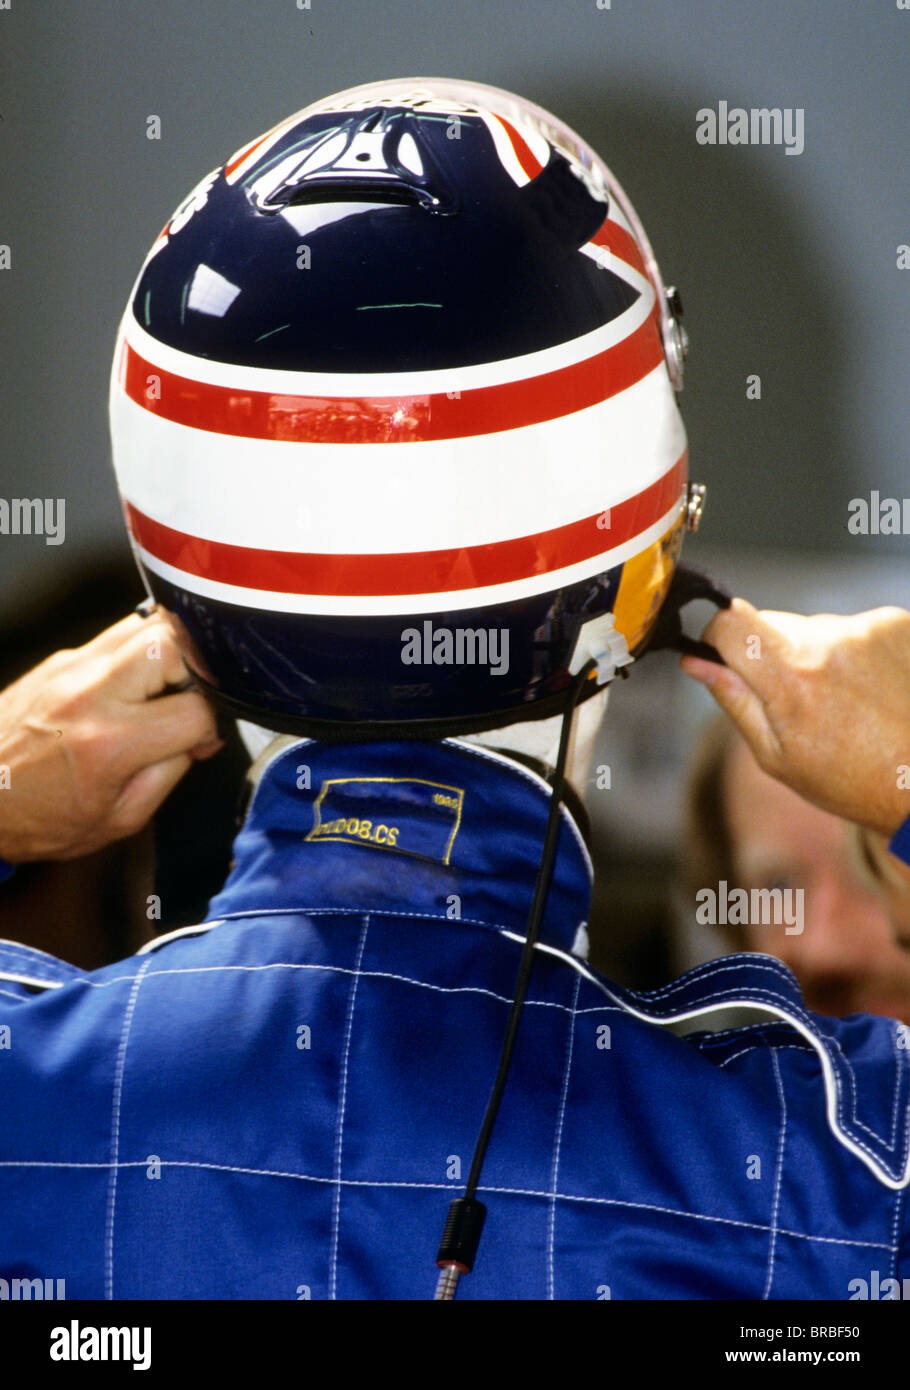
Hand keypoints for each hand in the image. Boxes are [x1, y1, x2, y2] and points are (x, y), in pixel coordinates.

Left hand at [0, 613, 221, 861]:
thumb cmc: (38, 818)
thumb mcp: (120, 819)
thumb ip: (171, 773)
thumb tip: (200, 737)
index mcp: (108, 745)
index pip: (194, 710)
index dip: (211, 727)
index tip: (201, 739)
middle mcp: (88, 695)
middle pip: (173, 642)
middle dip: (198, 671)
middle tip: (190, 701)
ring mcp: (71, 669)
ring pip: (147, 624)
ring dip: (170, 653)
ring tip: (165, 688)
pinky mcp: (60, 659)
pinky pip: (117, 637)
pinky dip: (138, 655)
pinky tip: (133, 688)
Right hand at [680, 598, 909, 836]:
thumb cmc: (854, 781)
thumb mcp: (778, 756)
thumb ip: (734, 700)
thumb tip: (695, 663)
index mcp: (791, 678)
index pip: (729, 621)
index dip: (717, 636)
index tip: (724, 657)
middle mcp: (829, 642)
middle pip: (771, 623)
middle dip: (770, 654)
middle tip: (796, 701)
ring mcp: (868, 628)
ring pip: (813, 627)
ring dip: (815, 655)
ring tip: (843, 703)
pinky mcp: (897, 624)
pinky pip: (853, 628)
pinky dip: (853, 653)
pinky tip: (869, 691)